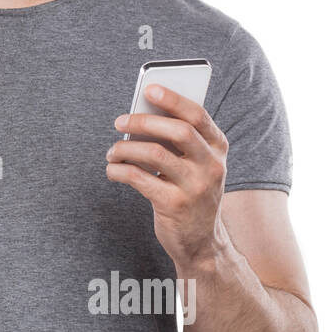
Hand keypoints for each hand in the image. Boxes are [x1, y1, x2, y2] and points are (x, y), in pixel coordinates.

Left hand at [105, 83, 228, 270]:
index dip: (173, 99)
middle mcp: (212, 165)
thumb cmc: (191, 191)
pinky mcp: (174, 206)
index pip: (197, 115)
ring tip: (112, 151)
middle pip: (177, 131)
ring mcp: (195, 187)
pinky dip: (120, 170)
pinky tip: (112, 170)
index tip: (149, 89)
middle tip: (119, 121)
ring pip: (154, 154)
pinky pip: (139, 179)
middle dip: (143, 121)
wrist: (202, 242)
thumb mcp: (196, 164)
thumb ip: (177, 140)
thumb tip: (142, 114)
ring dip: (125, 148)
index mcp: (219, 147)